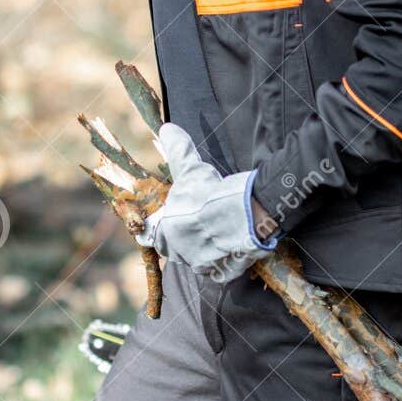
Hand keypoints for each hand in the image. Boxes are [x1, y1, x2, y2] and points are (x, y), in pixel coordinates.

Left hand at [136, 123, 278, 282]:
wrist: (244, 214)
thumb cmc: (212, 192)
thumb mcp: (192, 169)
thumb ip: (178, 150)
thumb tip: (167, 128)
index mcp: (166, 232)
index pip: (157, 236)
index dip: (167, 227)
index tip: (181, 220)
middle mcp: (179, 253)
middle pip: (179, 247)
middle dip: (188, 237)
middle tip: (203, 223)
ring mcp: (201, 264)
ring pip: (199, 258)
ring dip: (206, 248)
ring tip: (220, 231)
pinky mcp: (222, 272)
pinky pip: (219, 268)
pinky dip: (224, 259)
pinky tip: (232, 244)